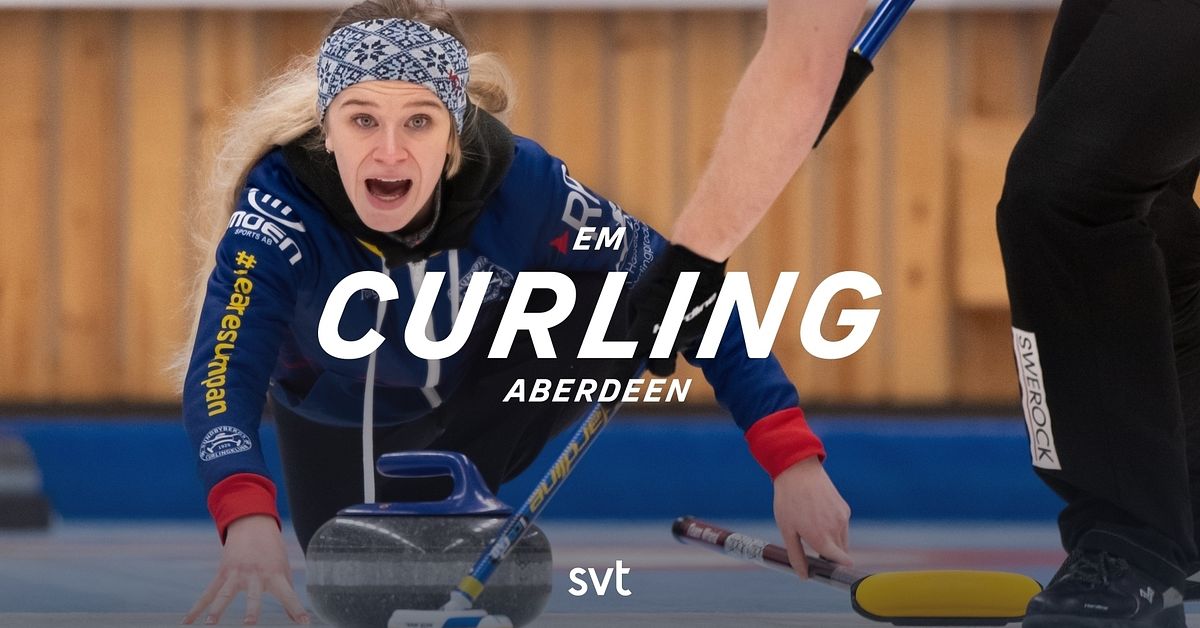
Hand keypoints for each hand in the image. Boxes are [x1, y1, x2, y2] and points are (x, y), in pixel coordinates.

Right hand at [183, 515, 309, 624]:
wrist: (253, 525)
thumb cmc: (273, 552)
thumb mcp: (283, 570)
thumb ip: (288, 595)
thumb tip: (297, 621)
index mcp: (275, 574)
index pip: (288, 595)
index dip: (296, 609)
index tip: (304, 623)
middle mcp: (256, 574)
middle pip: (253, 595)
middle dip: (251, 609)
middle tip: (249, 623)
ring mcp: (237, 573)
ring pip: (225, 593)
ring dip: (217, 609)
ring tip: (210, 624)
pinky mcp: (223, 573)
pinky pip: (208, 593)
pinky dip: (196, 608)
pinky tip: (187, 622)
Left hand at [628, 244, 725, 375]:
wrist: (696, 263)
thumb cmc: (659, 278)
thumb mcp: (636, 299)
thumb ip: (634, 324)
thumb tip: (633, 339)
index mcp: (646, 334)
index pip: (627, 365)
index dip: (616, 386)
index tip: (606, 405)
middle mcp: (668, 342)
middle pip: (660, 370)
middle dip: (655, 362)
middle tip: (652, 343)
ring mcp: (689, 339)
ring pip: (677, 351)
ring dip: (673, 340)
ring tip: (673, 311)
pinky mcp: (706, 332)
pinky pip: (693, 338)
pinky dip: (688, 326)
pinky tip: (687, 306)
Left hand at [772, 456, 852, 578]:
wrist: (798, 471)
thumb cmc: (788, 501)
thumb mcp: (787, 530)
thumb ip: (796, 555)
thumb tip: (804, 576)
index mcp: (821, 538)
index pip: (839, 562)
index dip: (835, 568)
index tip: (827, 570)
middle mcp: (836, 530)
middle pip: (840, 553)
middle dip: (829, 555)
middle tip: (811, 547)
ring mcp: (843, 518)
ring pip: (842, 539)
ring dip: (832, 541)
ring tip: (812, 526)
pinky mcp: (845, 508)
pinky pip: (842, 525)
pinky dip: (834, 526)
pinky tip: (818, 514)